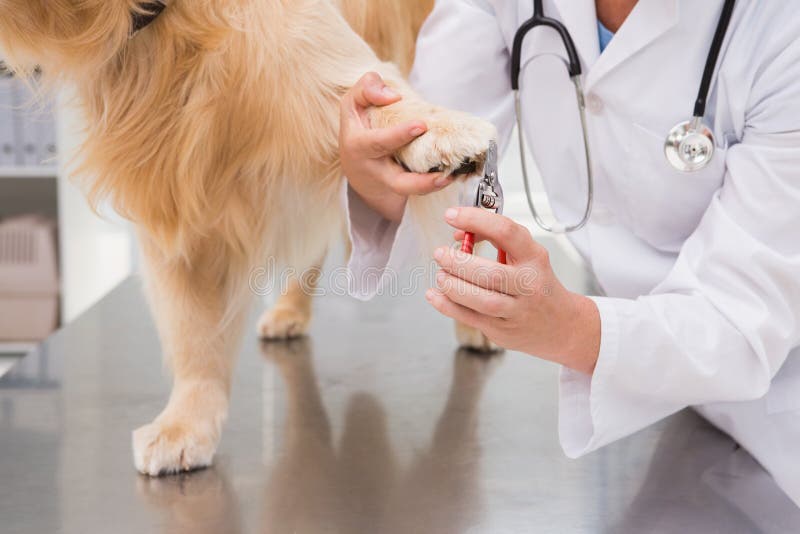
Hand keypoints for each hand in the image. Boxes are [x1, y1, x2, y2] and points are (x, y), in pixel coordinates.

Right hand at [339, 72, 451, 221]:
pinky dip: (434, 183)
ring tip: (450, 177)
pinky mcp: (402, 188)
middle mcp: (374, 169)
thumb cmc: (358, 127)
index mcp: (359, 146)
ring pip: (408, 191)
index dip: (398, 135)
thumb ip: (368, 88)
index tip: (421, 125)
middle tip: (443, 172)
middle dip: (419, 180)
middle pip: (396, 181)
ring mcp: (389, 182)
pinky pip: (418, 189)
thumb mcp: (353, 103)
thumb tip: (393, 95)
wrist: (355, 166)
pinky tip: (452, 174)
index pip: (377, 142)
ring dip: (430, 187)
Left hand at [426, 207, 600, 374]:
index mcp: (534, 257)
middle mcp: (528, 284)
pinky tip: (435, 295)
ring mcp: (516, 311)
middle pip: (491, 273)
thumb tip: (458, 233)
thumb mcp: (525, 254)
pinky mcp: (502, 330)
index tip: (452, 215)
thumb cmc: (537, 282)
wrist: (560, 325)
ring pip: (482, 300)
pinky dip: (447, 306)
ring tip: (441, 275)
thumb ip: (495, 239)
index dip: (475, 220)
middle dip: (459, 262)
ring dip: (453, 286)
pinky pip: (470, 318)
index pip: (506, 232)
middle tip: (440, 254)